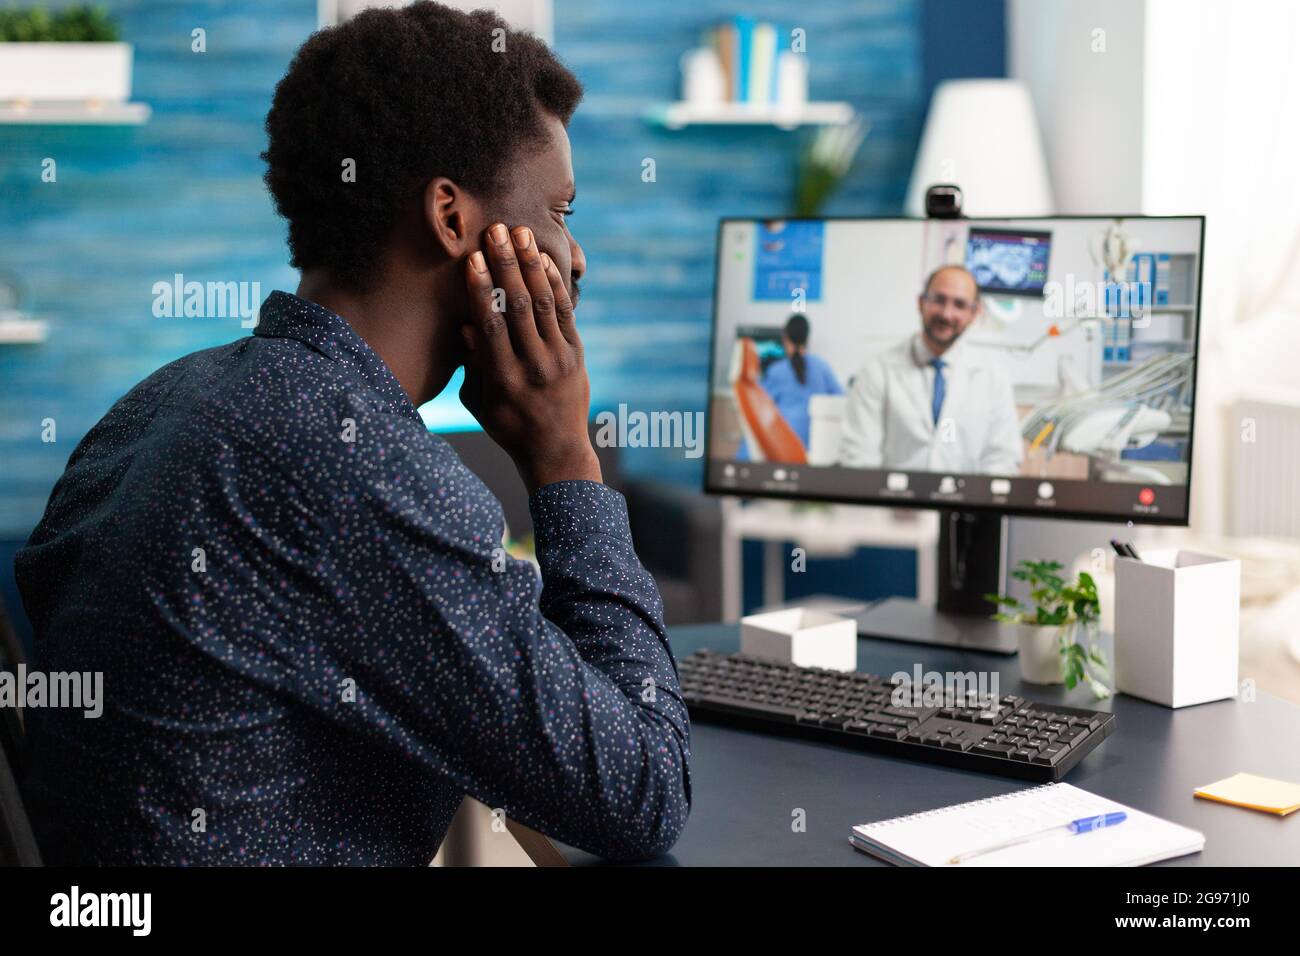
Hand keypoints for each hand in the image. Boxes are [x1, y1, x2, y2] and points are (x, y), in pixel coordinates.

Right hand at [460, 222, 600, 491]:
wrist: (556, 449)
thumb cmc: (507, 425)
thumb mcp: (479, 403)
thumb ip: (472, 366)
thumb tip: (466, 325)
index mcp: (504, 380)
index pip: (492, 327)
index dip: (483, 291)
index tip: (473, 260)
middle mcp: (534, 367)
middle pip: (520, 308)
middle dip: (507, 266)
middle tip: (497, 231)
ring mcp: (559, 359)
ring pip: (544, 304)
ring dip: (531, 266)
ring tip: (521, 234)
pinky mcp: (576, 355)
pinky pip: (565, 313)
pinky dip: (555, 285)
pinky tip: (543, 261)